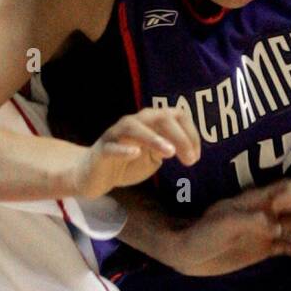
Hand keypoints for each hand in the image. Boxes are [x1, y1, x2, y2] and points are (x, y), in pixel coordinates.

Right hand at [73, 104, 200, 198]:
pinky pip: (112, 146)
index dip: (190, 133)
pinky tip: (135, 153)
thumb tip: (187, 148)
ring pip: (135, 127)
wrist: (95, 175)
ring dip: (154, 138)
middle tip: (190, 159)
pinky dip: (124, 148)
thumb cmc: (128, 162)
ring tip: (169, 152)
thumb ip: (168, 148)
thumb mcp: (154, 157)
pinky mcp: (102, 150)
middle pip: (159, 117)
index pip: (176, 115)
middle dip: (179, 136)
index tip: (196, 156)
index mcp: (150, 122)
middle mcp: (134, 122)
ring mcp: (116, 134)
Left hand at [171, 178, 290, 276]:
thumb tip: (276, 226)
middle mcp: (266, 213)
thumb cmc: (204, 233)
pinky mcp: (264, 249)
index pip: (287, 188)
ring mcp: (266, 231)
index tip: (287, 210)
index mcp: (256, 200)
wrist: (188, 254)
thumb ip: (252, 221)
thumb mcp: (225, 223)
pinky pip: (288, 245)